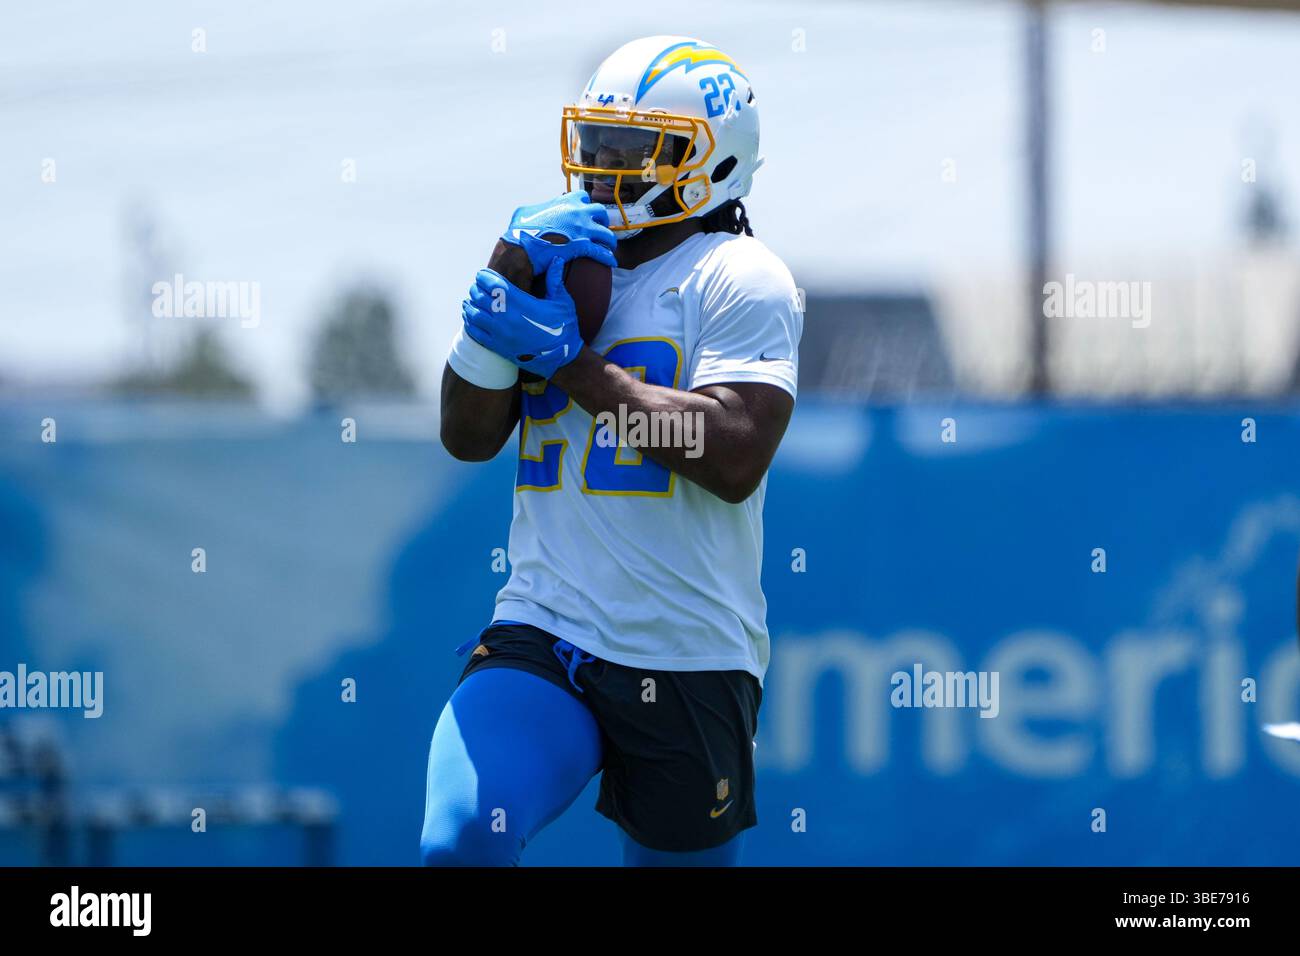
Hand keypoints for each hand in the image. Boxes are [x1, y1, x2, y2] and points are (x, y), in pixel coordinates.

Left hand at [462, 258, 583, 379]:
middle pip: (480, 296)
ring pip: (474, 313)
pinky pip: (475, 332)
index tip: (483, 274)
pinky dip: (470, 321)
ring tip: (472, 299)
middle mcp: (507, 317)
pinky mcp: (497, 346)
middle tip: (478, 285)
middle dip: (477, 288)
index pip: (493, 284)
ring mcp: (500, 334)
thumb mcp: (562, 302)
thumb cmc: (563, 328)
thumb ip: (555, 280)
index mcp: (521, 303)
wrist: (561, 358)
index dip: (485, 276)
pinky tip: (471, 315)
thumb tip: (556, 259)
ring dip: (470, 303)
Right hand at [502, 191, 616, 272]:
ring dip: (609, 240)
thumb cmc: (520, 230)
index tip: (585, 214)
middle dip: (602, 221)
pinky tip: (611, 262)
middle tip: (599, 229)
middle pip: (601, 212)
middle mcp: (578, 212)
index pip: (584, 197)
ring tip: (608, 247)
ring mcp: (582, 229)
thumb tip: (536, 210)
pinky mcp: (582, 246)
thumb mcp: (526, 211)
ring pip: (606, 233)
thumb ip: (538, 208)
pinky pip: (602, 252)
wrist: (521, 248)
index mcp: (566, 201)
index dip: (585, 206)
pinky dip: (607, 257)